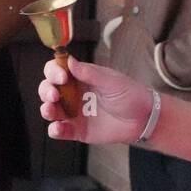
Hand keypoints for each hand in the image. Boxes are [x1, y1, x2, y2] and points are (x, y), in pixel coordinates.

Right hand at [38, 55, 153, 144]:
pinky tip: (58, 128)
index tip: (61, 77)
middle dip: (46, 91)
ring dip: (46, 109)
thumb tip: (69, 60)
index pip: (57, 70)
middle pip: (48, 89)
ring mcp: (74, 112)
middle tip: (54, 95)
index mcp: (81, 77)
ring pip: (51, 109)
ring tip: (51, 110)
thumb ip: (90, 73)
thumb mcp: (112, 81)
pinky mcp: (77, 130)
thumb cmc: (131, 95)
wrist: (144, 120)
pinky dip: (54, 130)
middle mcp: (74, 93)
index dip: (54, 72)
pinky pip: (60, 130)